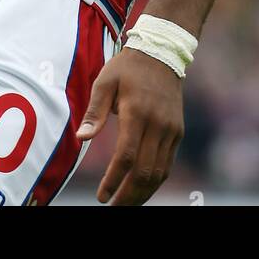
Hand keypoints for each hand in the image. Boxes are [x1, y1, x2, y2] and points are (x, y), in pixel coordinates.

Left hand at [76, 48, 184, 205]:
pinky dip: (155, 181)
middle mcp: (157, 124)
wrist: (161, 53)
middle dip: (128, 195)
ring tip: (125, 203)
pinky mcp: (177, 132)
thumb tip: (81, 138)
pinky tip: (141, 188)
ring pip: (159, 173)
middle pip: (144, 171)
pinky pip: (167, 164)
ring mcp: (171, 130)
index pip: (126, 157)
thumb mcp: (105, 82)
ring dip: (142, 193)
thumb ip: (94, 112)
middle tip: (113, 206)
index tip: (101, 196)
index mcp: (136, 112)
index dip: (113, 181)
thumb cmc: (127, 68)